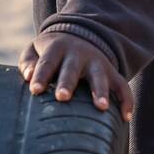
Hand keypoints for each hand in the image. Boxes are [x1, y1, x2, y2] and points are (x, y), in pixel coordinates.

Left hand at [18, 33, 133, 121]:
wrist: (80, 36)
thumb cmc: (51, 53)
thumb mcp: (36, 49)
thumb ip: (28, 62)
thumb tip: (27, 76)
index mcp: (57, 48)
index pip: (47, 62)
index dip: (40, 75)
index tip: (34, 90)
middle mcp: (78, 54)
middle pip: (72, 68)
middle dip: (68, 82)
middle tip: (62, 97)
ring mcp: (97, 63)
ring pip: (99, 76)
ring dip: (100, 91)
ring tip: (102, 107)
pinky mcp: (112, 72)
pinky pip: (122, 85)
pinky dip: (126, 100)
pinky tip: (126, 117)